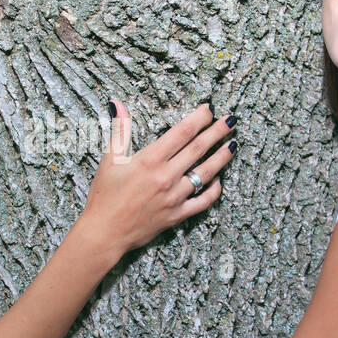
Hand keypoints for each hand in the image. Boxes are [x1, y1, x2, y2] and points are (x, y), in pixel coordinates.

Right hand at [78, 100, 235, 258]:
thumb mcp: (109, 159)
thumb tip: (118, 104)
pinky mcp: (178, 215)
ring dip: (222, 157)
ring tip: (233, 144)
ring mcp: (174, 197)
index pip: (182, 132)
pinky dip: (214, 190)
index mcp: (149, 160)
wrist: (104, 233)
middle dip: (217, 131)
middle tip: (231, 120)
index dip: (199, 118)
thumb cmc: (104, 196)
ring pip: (206, 173)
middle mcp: (165, 176)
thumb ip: (120, 130)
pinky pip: (203, 201)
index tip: (209, 109)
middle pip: (199, 148)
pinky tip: (219, 179)